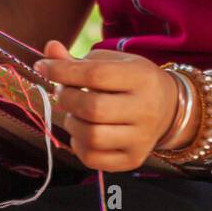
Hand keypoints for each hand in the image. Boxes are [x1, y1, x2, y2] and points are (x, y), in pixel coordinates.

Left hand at [33, 40, 178, 171]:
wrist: (168, 109)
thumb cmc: (133, 81)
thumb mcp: (113, 62)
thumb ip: (79, 60)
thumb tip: (49, 51)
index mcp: (142, 77)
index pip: (95, 74)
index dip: (62, 70)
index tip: (42, 66)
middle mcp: (146, 109)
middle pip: (92, 108)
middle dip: (66, 98)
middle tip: (62, 92)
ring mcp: (141, 139)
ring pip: (91, 136)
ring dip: (71, 123)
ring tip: (75, 112)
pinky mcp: (133, 160)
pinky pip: (93, 158)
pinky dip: (78, 145)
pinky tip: (83, 132)